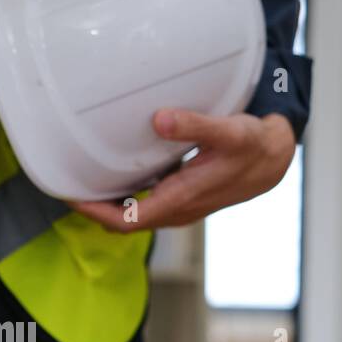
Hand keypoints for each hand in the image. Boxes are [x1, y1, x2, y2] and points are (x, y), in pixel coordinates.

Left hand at [72, 111, 296, 231]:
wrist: (275, 159)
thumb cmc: (253, 146)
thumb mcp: (229, 132)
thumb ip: (195, 126)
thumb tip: (160, 119)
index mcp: (180, 200)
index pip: (126, 220)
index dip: (94, 212)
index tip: (69, 195)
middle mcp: (176, 210)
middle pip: (123, 221)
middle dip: (93, 208)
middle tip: (66, 183)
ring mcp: (178, 206)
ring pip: (133, 213)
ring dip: (108, 202)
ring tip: (82, 178)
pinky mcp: (182, 197)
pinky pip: (145, 202)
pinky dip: (126, 193)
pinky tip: (115, 171)